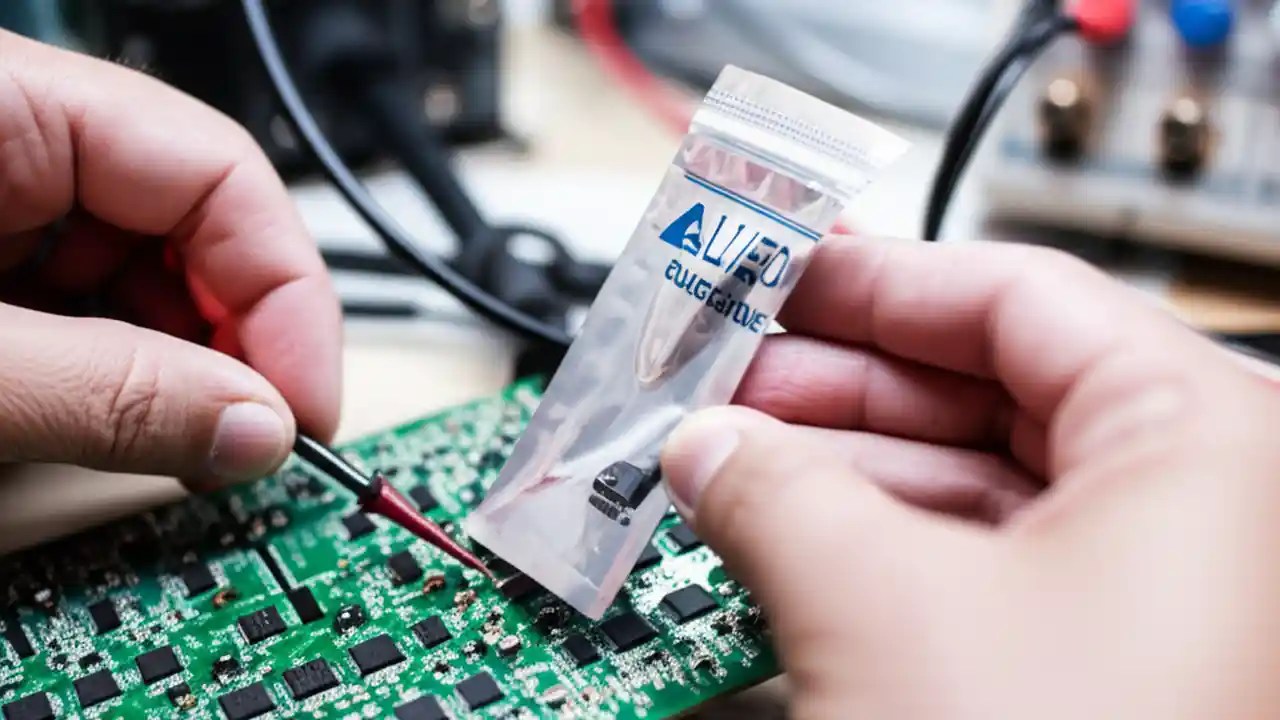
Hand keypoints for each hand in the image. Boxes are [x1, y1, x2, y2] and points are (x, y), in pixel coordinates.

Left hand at [0, 31, 340, 487]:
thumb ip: (103, 393)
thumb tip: (254, 431)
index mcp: (1, 103)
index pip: (216, 170)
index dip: (287, 294)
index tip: (307, 405)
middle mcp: (6, 139)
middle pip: (190, 223)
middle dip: (241, 338)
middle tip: (260, 437)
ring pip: (143, 272)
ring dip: (188, 364)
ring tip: (200, 441)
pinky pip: (81, 304)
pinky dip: (120, 370)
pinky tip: (134, 419)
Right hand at [661, 237, 1279, 718]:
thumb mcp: (880, 603)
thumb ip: (774, 486)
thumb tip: (709, 442)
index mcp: (1208, 447)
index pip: (1015, 295)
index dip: (876, 274)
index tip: (779, 268)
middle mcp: (1201, 516)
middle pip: (989, 389)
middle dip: (837, 382)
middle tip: (725, 372)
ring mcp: (1153, 600)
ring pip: (975, 487)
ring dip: (840, 470)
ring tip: (725, 457)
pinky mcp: (1098, 672)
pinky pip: (977, 571)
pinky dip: (875, 550)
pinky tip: (785, 537)